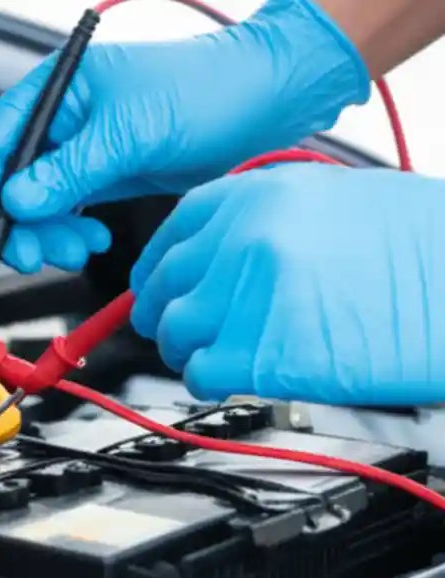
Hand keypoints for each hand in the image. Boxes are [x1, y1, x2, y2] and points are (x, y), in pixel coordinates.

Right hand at [0, 0, 369, 273]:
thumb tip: (18, 201)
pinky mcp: (101, 174)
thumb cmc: (208, 90)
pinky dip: (72, 234)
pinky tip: (93, 239)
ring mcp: (79, 150)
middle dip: (16, 227)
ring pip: (36, 206)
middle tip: (32, 257)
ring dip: (47, 236)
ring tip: (76, 249)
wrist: (266, 100)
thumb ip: (71, 171)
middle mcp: (59, 121)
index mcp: (54, 92)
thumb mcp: (133, 133)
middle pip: (7, 184)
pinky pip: (66, 214)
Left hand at [130, 163, 444, 405]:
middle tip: (188, 332)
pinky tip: (238, 378)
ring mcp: (244, 298)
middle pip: (165, 288)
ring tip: (224, 356)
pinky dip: (211, 381)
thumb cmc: (426, 246)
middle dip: (170, 316)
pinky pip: (200, 374)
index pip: (173, 235)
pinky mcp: (259, 354)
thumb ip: (268, 224)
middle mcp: (240, 242)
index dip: (161, 270)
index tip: (160, 288)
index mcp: (257, 195)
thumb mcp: (335, 201)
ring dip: (192, 352)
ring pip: (175, 335)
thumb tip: (222, 256)